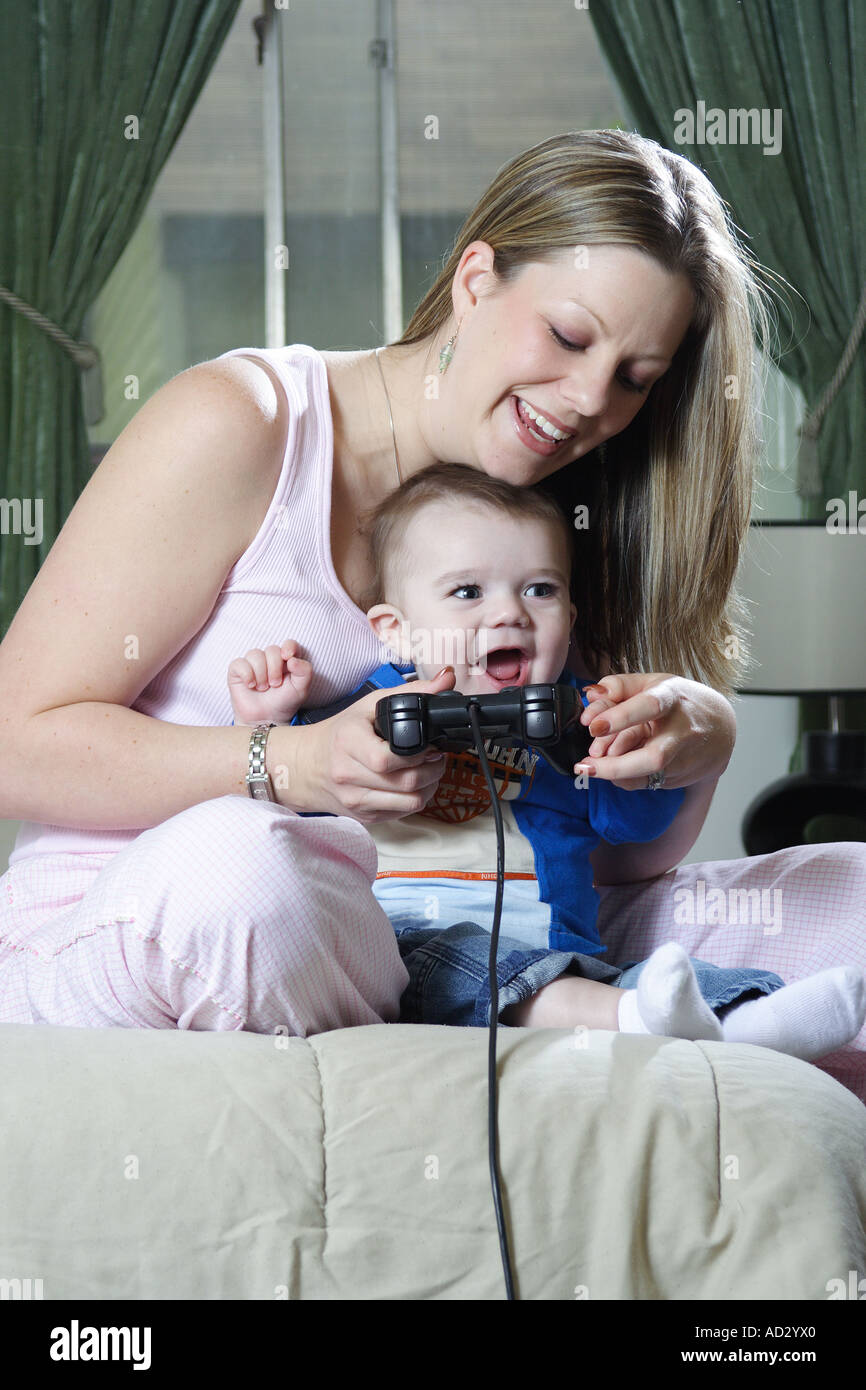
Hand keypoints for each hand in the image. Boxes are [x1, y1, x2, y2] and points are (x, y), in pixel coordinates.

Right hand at [227, 639, 312, 725]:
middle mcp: (270, 659)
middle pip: (272, 649)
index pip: (289, 644)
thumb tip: (292, 659)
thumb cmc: (284, 702)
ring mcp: (253, 664)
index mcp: (287, 661)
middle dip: (275, 668)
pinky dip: (247, 675)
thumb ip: (304, 671)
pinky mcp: (238, 670)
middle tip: (275, 685)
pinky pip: (239, 663)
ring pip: (255, 654)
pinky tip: (251, 686)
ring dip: (261, 674)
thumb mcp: (301, 689)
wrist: (267, 719)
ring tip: (263, 688)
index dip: (288, 647)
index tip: (288, 657)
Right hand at [279, 666, 456, 821]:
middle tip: (437, 756)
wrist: (306, 766)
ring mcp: (356, 800)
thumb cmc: (339, 734)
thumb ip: (411, 692)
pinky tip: (414, 783)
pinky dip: (417, 798)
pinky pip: (404, 812)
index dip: (419, 753)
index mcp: (348, 743)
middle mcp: (348, 776)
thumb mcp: (369, 705)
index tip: (430, 744)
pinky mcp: (365, 816)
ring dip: (430, 786)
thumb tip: (447, 680)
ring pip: (411, 801)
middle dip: (434, 769)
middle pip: (407, 782)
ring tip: (429, 769)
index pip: (388, 759)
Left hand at [575, 673, 735, 790]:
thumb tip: (590, 693)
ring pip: (648, 774)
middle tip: (584, 764)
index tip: (592, 725)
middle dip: (616, 766)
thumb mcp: (652, 683)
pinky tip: (612, 768)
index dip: (621, 717)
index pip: (649, 706)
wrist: (720, 728)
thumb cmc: (679, 702)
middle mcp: (682, 730)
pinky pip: (646, 782)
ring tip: (590, 766)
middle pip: (654, 756)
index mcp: (672, 698)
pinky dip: (624, 778)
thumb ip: (619, 685)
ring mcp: (683, 757)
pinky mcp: (679, 776)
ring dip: (616, 773)